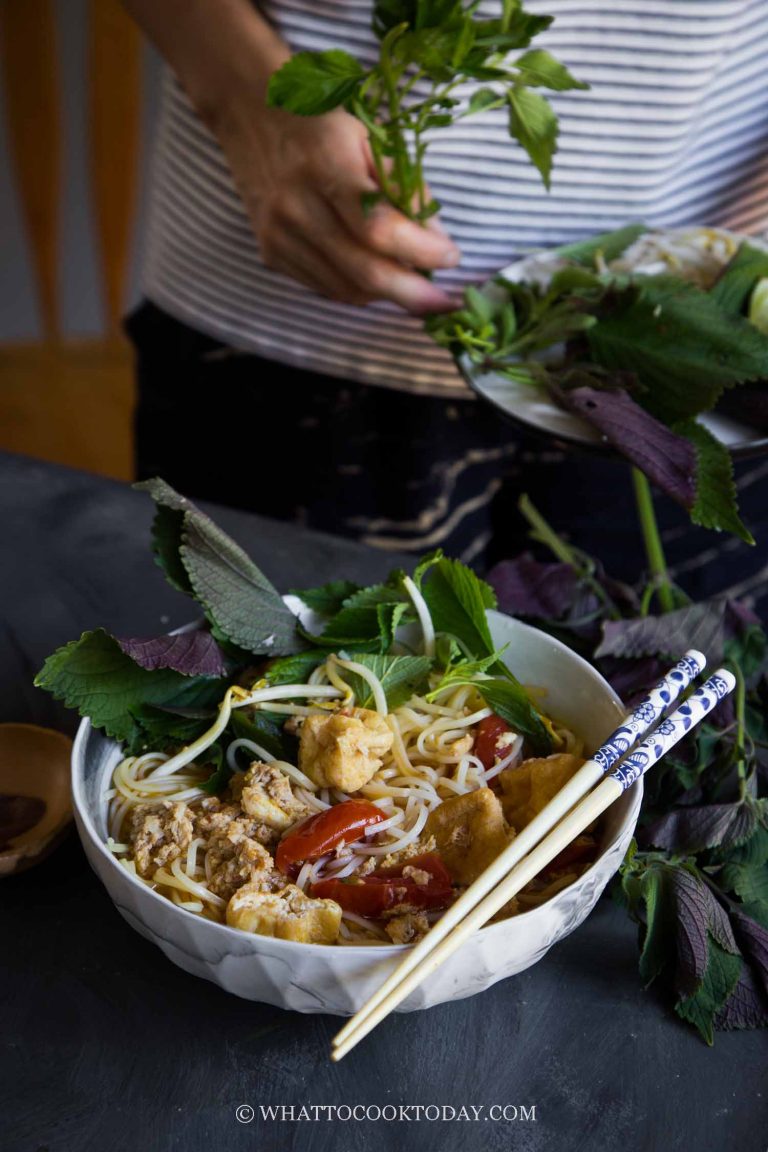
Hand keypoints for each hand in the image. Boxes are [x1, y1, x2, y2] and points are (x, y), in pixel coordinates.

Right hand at [214, 102, 460, 312]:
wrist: (247, 109)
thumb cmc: (320, 119)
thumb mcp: (370, 136)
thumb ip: (406, 188)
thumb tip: (436, 243)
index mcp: (327, 163)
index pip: (379, 228)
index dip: (421, 251)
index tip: (450, 256)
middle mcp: (297, 204)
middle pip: (364, 271)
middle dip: (412, 294)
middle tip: (443, 302)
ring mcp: (279, 234)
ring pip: (347, 289)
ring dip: (387, 294)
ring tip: (413, 284)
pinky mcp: (270, 252)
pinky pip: (325, 287)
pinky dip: (358, 289)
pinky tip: (376, 277)